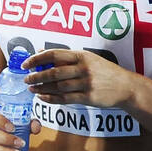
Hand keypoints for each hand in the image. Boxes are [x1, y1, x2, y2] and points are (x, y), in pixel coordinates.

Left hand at [22, 49, 137, 108]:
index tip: (25, 64)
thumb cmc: (104, 71)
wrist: (126, 87)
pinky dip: (51, 98)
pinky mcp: (88, 97)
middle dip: (36, 76)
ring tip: (32, 88)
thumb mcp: (88, 58)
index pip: (54, 54)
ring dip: (41, 88)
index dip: (36, 59)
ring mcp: (86, 83)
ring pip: (57, 86)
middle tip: (26, 79)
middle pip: (53, 72)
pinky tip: (42, 97)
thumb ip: (66, 56)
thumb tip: (41, 52)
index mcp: (82, 56)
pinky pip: (65, 98)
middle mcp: (84, 68)